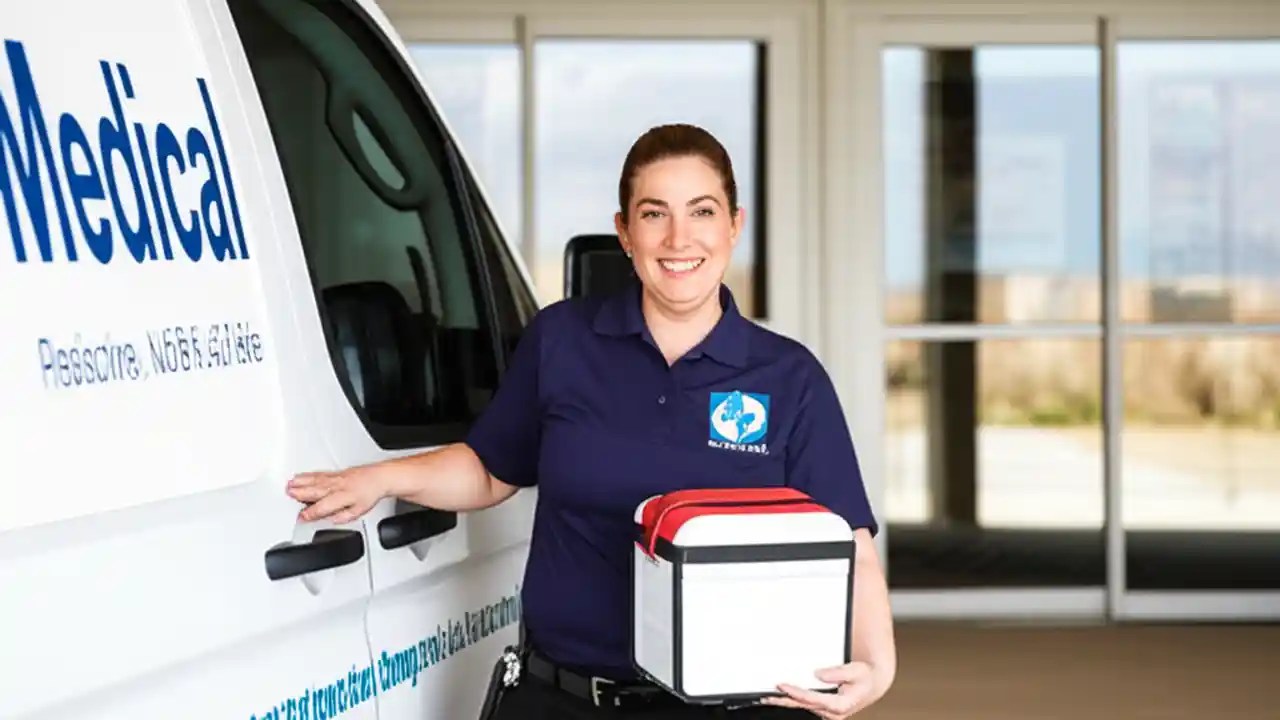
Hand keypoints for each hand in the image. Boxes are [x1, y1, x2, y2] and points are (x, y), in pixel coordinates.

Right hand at [286, 467, 384, 523]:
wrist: (379, 477)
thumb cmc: (370, 493)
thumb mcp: (359, 511)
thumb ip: (344, 517)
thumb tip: (332, 520)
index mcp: (342, 498)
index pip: (322, 507)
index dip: (310, 513)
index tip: (300, 517)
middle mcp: (337, 486)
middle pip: (315, 491)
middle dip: (300, 494)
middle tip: (288, 495)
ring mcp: (336, 478)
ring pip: (315, 480)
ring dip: (301, 482)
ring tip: (289, 485)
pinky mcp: (336, 473)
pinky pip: (319, 474)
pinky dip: (308, 475)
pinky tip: (300, 476)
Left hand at [761, 661, 879, 718]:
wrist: (872, 684)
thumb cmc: (865, 677)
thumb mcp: (855, 670)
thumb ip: (837, 672)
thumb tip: (818, 674)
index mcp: (840, 704)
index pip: (812, 699)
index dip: (795, 692)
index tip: (782, 685)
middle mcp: (833, 712)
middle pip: (804, 706)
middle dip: (784, 701)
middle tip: (766, 697)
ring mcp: (829, 713)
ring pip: (804, 708)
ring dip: (787, 703)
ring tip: (769, 698)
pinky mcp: (826, 710)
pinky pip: (808, 706)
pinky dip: (795, 702)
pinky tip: (783, 698)